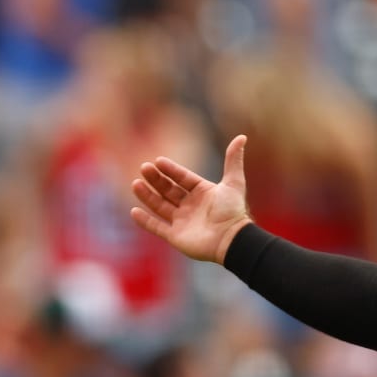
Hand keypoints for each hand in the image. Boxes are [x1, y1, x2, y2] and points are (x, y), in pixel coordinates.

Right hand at [130, 135, 252, 262]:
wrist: (231, 239)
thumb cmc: (232, 211)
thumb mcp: (234, 182)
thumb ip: (233, 160)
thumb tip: (242, 136)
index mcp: (202, 192)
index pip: (182, 178)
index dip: (171, 170)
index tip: (158, 161)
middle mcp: (190, 206)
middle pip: (168, 190)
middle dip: (156, 180)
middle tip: (144, 168)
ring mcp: (182, 221)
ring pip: (160, 206)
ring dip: (147, 196)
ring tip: (135, 184)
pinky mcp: (175, 236)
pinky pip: (157, 227)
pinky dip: (145, 221)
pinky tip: (134, 211)